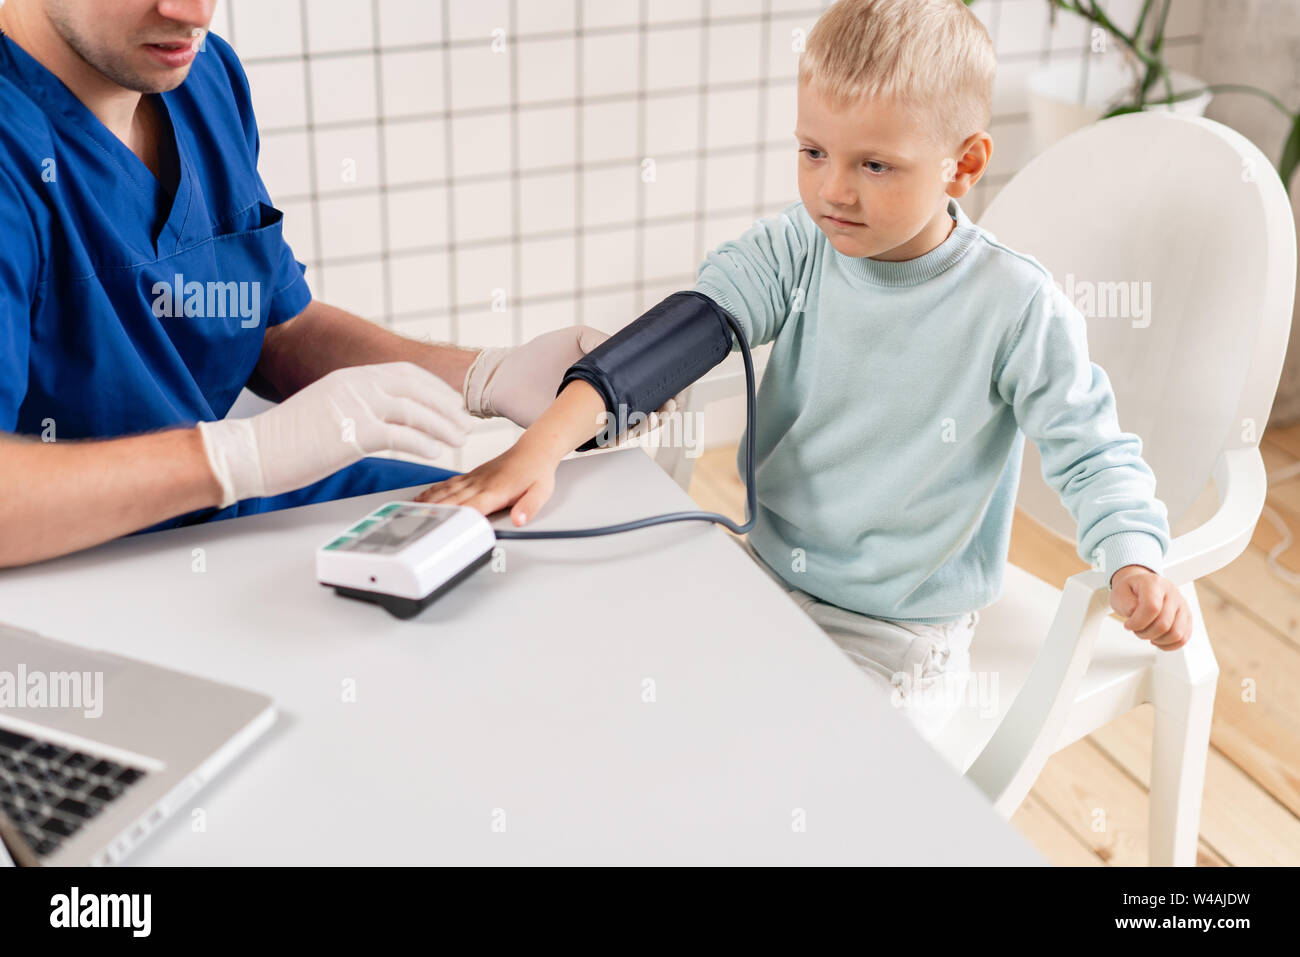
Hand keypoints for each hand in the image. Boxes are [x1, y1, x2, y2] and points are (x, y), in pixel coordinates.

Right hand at [198, 362, 473, 507]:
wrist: (250, 451)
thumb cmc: (285, 439)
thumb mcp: (324, 409)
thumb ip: (353, 406)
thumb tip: (380, 420)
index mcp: (350, 377)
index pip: (404, 373)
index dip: (434, 388)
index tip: (452, 403)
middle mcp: (355, 385)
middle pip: (416, 388)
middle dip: (446, 405)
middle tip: (466, 422)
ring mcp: (353, 407)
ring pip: (414, 411)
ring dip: (442, 426)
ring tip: (459, 440)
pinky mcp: (350, 433)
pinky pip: (399, 436)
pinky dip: (423, 443)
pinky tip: (436, 453)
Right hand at [414, 434, 560, 525]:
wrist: (535, 449)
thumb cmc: (537, 473)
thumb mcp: (541, 493)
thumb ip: (529, 508)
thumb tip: (519, 520)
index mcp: (496, 491)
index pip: (473, 508)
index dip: (458, 519)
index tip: (444, 530)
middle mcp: (481, 484)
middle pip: (453, 501)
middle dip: (435, 513)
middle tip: (416, 525)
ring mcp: (474, 479)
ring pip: (446, 491)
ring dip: (429, 502)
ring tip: (411, 513)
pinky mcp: (472, 475)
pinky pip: (448, 483)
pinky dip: (433, 491)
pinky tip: (422, 498)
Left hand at [463, 325, 679, 429]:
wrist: (506, 375)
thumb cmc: (539, 355)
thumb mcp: (577, 337)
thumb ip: (603, 342)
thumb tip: (630, 351)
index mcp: (607, 381)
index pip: (641, 390)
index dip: (661, 392)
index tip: (675, 388)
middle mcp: (602, 404)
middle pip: (641, 414)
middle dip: (660, 412)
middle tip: (670, 406)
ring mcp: (590, 422)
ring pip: (626, 429)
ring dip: (645, 425)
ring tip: (655, 415)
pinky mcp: (576, 437)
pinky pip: (602, 441)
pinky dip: (618, 435)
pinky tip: (629, 426)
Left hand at [1108, 565, 1190, 650]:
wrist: (1141, 586)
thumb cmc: (1131, 591)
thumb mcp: (1119, 592)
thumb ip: (1126, 603)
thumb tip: (1136, 614)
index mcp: (1154, 583)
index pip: (1152, 607)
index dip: (1138, 622)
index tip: (1128, 625)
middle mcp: (1172, 593)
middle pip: (1164, 624)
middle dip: (1145, 633)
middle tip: (1136, 629)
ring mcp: (1182, 605)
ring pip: (1176, 634)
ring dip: (1157, 639)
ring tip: (1146, 633)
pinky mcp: (1187, 617)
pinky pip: (1183, 638)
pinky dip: (1168, 644)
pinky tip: (1156, 639)